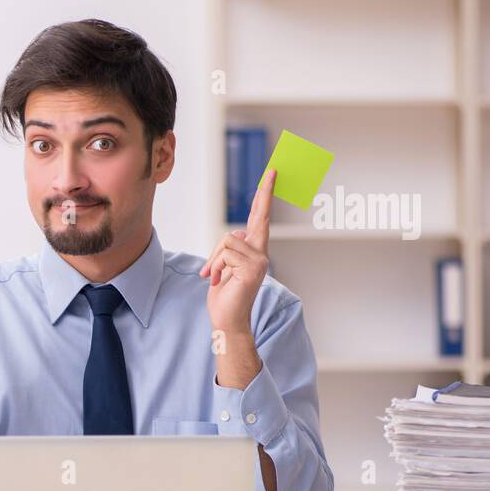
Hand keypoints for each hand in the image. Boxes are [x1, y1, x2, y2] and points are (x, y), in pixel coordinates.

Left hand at [200, 168, 274, 333]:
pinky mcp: (253, 268)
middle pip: (257, 217)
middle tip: (274, 169)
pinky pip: (225, 254)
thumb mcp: (222, 268)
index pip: (259, 219)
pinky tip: (221, 281)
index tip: (271, 176)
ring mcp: (260, 260)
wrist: (227, 321)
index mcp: (254, 250)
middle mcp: (262, 252)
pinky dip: (217, 267)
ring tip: (216, 276)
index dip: (264, 198)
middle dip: (265, 193)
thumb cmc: (223, 296)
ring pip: (227, 240)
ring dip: (215, 259)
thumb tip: (231, 240)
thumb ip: (228, 251)